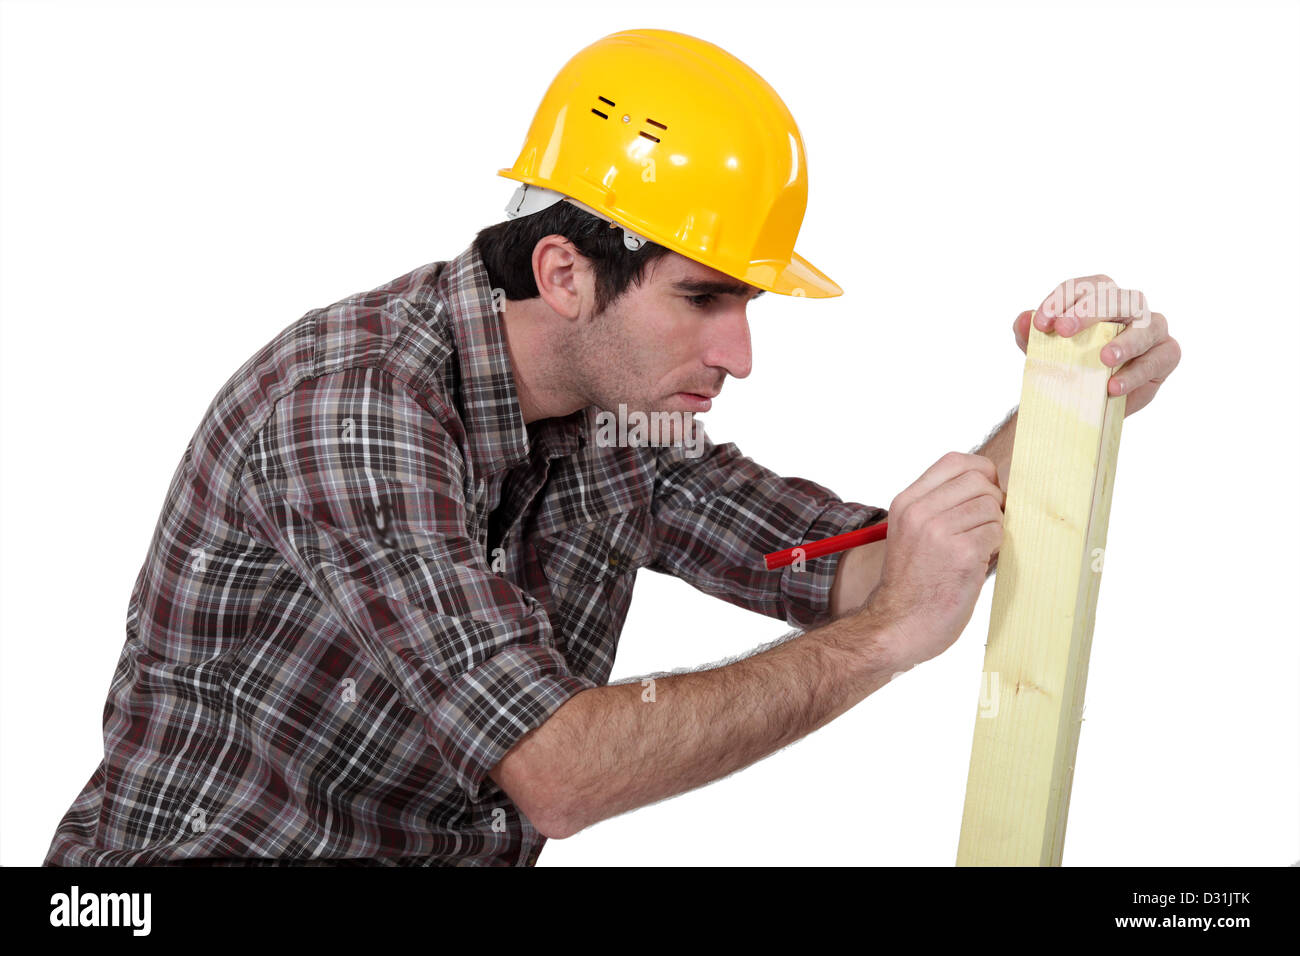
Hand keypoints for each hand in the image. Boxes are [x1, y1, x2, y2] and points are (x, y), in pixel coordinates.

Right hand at [863, 452, 1004, 669]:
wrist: (899, 625)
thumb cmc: (912, 584)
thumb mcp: (910, 532)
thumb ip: (939, 506)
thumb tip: (990, 486)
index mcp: (906, 502)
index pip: (955, 461)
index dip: (981, 472)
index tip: (986, 492)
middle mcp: (920, 512)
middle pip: (979, 480)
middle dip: (993, 501)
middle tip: (986, 525)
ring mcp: (939, 532)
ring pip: (992, 507)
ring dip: (994, 527)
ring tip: (978, 548)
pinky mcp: (963, 554)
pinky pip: (997, 532)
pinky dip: (996, 547)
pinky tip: (978, 562)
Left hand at [1010, 274, 1180, 416]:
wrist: (1089, 399)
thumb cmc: (1069, 364)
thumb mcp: (1044, 351)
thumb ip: (1029, 335)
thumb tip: (1022, 320)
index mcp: (1099, 296)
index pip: (1081, 288)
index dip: (1060, 301)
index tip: (1040, 324)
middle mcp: (1129, 305)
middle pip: (1114, 298)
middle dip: (1089, 311)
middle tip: (1063, 330)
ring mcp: (1152, 327)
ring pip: (1146, 325)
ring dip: (1125, 342)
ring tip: (1104, 359)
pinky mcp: (1167, 353)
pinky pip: (1158, 358)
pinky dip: (1136, 373)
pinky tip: (1114, 386)